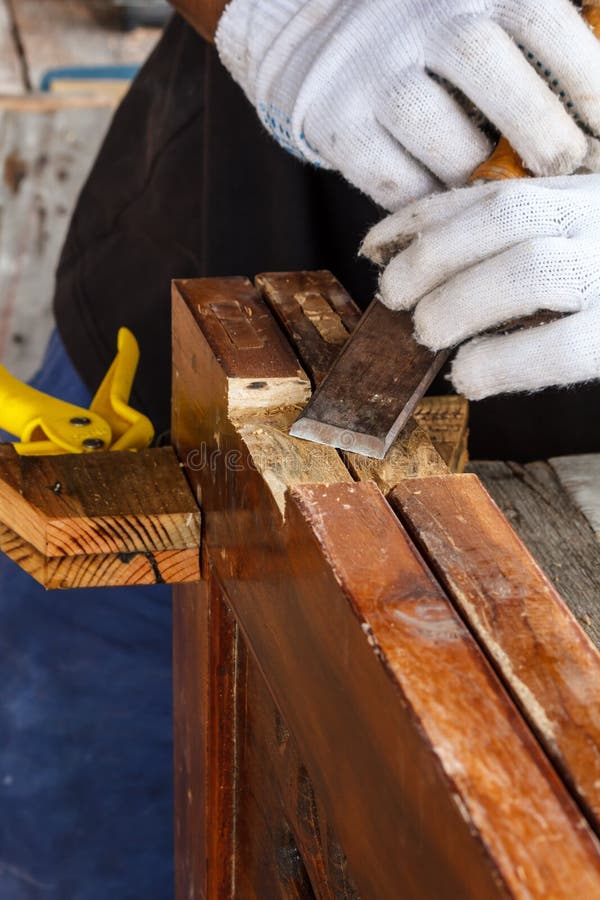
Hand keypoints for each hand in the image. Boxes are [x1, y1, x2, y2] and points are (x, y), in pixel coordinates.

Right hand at [215, 0, 599, 209]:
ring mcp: (371, 74)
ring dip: (483, 175)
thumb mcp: (485, 16)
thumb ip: (539, 45)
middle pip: (484, 64)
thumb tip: (596, 92)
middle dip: (539, 129)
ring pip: (435, 130)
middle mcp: (416, 19)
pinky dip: (432, 204)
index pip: (539, 19)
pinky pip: (393, 181)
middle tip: (565, 169)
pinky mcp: (335, 126)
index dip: (585, 77)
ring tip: (507, 193)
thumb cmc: (431, 43)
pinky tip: (455, 209)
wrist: (325, 47)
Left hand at [361, 175, 599, 398]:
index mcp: (579, 200)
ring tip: (428, 332)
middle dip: (431, 256)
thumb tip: (423, 277)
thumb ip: (522, 247)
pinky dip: (501, 361)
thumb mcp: (574, 244)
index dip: (420, 220)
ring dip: (459, 303)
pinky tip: (470, 374)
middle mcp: (598, 222)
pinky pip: (560, 348)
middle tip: (393, 294)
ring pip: (528, 272)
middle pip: (506, 218)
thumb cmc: (599, 284)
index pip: (490, 196)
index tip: (372, 246)